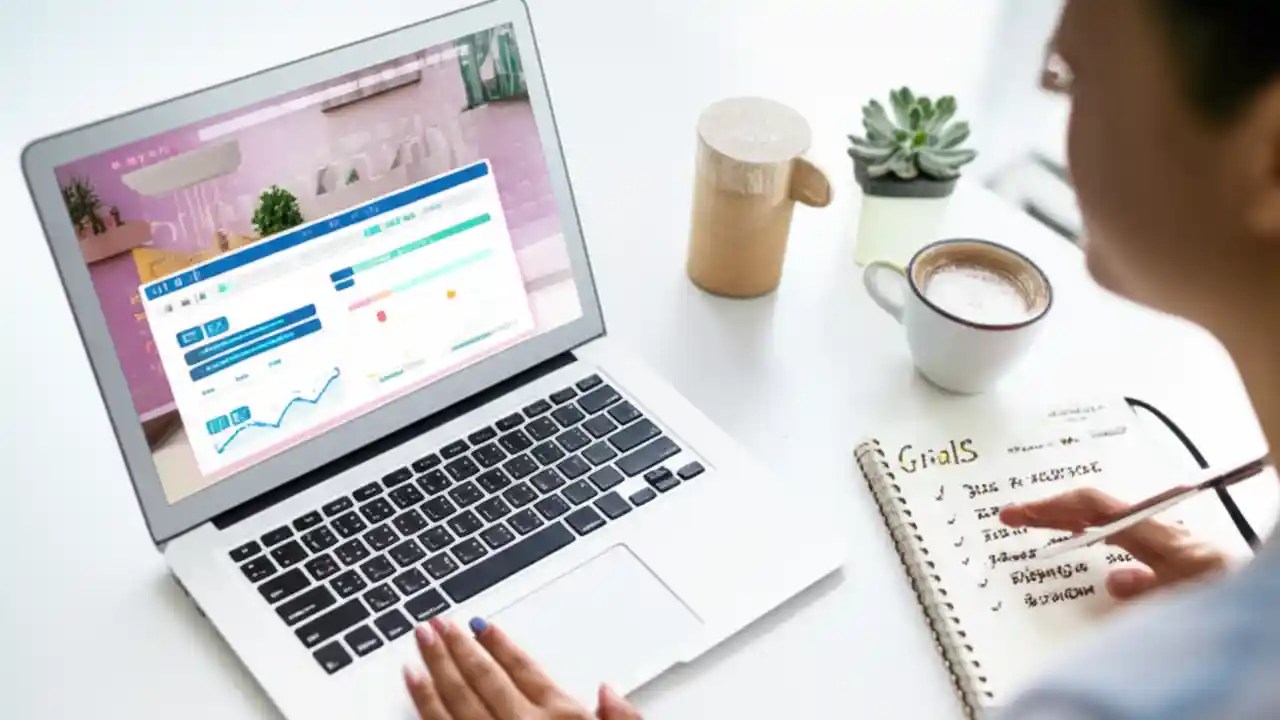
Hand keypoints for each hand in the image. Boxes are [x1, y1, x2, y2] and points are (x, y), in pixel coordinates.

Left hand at [403, 616, 641, 719]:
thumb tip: (608, 692)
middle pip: (484, 678)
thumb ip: (621, 719)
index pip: (525, 671)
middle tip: (438, 623)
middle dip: (458, 647)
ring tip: (421, 641)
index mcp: (560, 719)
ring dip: (436, 666)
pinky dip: (424, 702)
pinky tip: (412, 682)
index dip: (501, 645)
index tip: (481, 625)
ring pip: (455, 698)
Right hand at [1000, 488, 1229, 599]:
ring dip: (1083, 526)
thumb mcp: (1185, 602)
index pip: (1094, 507)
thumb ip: (1145, 593)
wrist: (1268, 603)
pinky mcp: (1185, 557)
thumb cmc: (1233, 597)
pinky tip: (1111, 569)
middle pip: (1100, 509)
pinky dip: (1111, 547)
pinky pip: (1136, 543)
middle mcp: (1171, 532)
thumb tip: (1114, 581)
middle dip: (1055, 511)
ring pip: (1118, 524)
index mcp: (1165, 536)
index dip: (1050, 508)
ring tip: (1050, 528)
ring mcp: (1176, 541)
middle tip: (1016, 515)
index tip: (1016, 513)